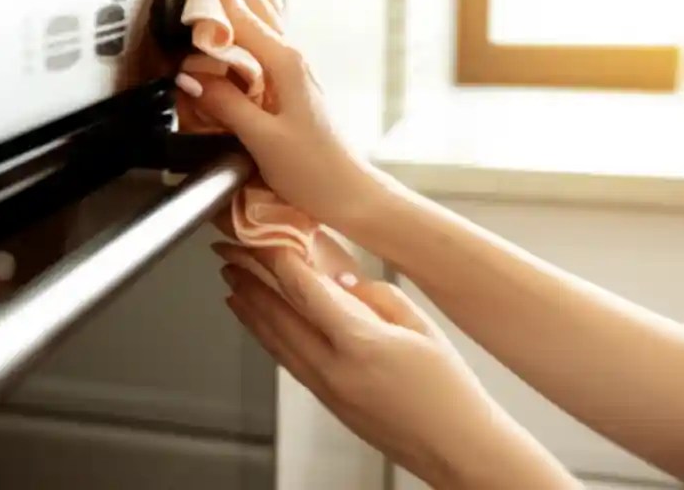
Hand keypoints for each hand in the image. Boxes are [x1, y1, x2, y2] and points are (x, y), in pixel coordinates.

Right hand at [173, 0, 388, 230]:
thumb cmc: (313, 170)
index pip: (241, 18)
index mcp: (284, 65)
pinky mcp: (293, 85)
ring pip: (265, 19)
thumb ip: (226, 104)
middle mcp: (292, 60)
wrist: (349, 191)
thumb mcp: (262, 139)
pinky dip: (251, 18)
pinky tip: (246, 16)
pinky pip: (267, 38)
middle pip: (255, 7)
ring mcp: (295, 71)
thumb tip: (191, 75)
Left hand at [215, 243, 579, 488]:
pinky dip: (266, 335)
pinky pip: (286, 360)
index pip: (304, 291)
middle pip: (277, 314)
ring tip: (231, 281)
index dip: (275, 259)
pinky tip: (258, 322)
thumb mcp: (422, 327)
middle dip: (248, 278)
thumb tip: (342, 281)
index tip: (258, 236)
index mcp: (360, 343)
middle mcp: (333, 368)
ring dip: (249, 307)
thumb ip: (377, 297)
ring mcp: (325, 388)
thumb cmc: (449, 390)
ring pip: (274, 340)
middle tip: (228, 252)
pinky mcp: (326, 402)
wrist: (455, 448)